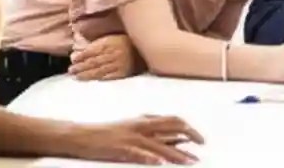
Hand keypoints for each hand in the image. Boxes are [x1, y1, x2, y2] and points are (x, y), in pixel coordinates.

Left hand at [71, 34, 139, 80]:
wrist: (148, 49)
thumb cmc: (130, 41)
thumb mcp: (115, 36)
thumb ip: (101, 41)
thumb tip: (84, 47)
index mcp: (110, 42)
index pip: (91, 50)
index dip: (81, 56)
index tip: (73, 59)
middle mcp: (113, 54)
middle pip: (93, 62)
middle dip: (80, 67)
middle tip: (70, 70)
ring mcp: (118, 64)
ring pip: (98, 71)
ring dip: (86, 74)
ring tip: (77, 76)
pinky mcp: (123, 73)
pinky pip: (108, 77)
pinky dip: (99, 79)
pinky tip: (92, 80)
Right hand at [76, 115, 204, 164]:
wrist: (81, 135)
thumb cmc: (108, 133)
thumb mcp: (134, 129)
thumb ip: (155, 133)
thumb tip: (179, 139)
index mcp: (144, 120)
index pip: (173, 120)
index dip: (190, 129)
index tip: (201, 140)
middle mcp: (141, 126)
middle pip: (171, 126)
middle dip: (190, 135)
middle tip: (202, 146)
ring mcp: (131, 137)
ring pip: (159, 144)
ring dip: (176, 154)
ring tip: (190, 161)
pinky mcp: (121, 148)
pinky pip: (139, 153)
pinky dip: (150, 158)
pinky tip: (160, 163)